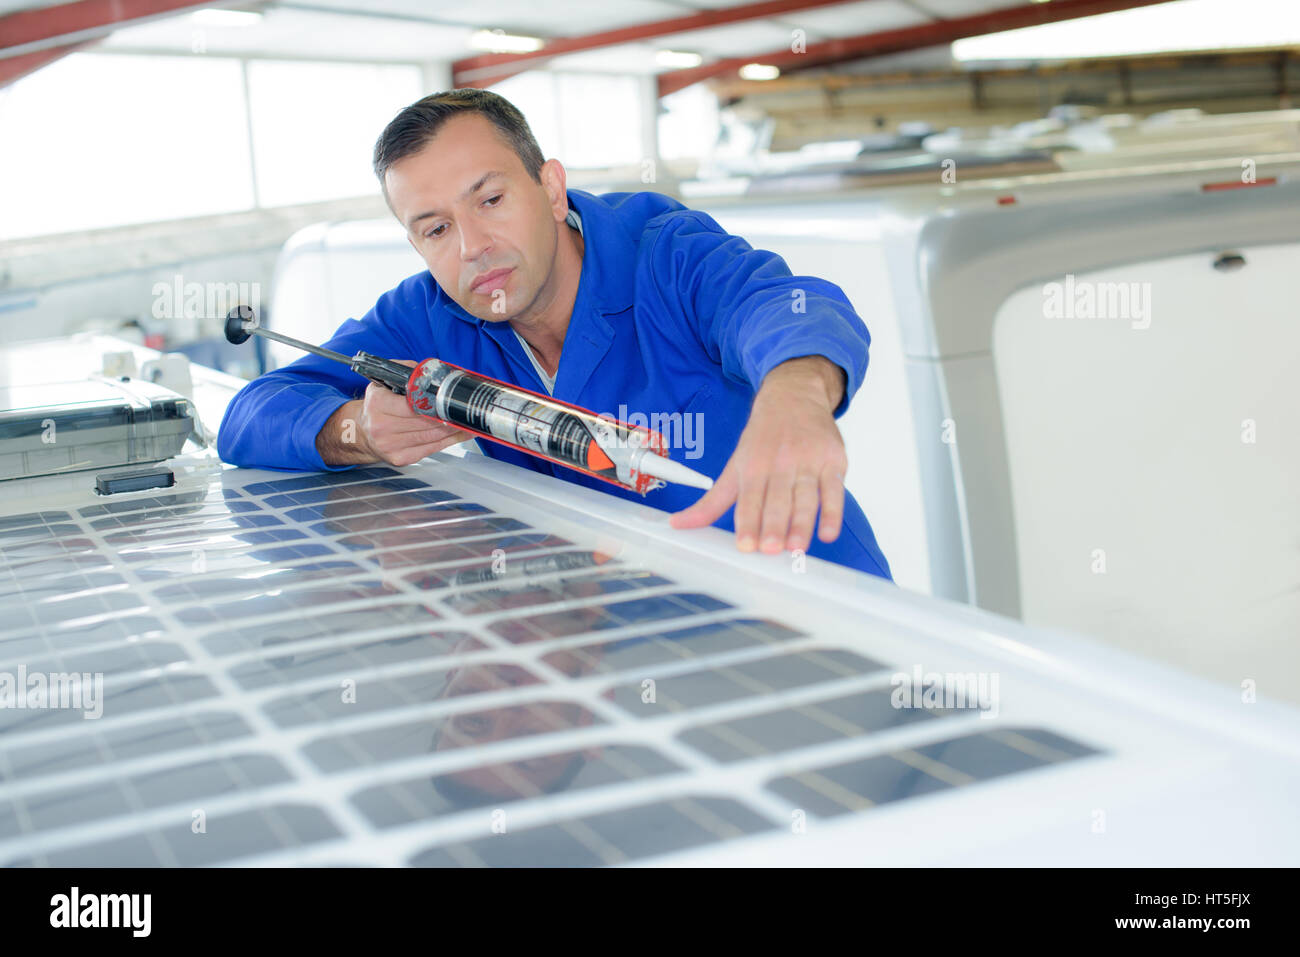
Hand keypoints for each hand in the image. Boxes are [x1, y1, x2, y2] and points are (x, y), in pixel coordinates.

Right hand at [316, 360, 473, 465]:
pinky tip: (459, 434)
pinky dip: (448, 441)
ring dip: (453, 430)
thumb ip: (405, 373)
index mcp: (378, 405)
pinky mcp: (400, 459)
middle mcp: (382, 427)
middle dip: (448, 417)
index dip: (434, 404)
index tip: (449, 401)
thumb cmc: (375, 407)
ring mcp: (391, 446)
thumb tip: (429, 371)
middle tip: (465, 411)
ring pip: (431, 438)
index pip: (412, 406)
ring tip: (467, 422)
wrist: (359, 432)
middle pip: (425, 424)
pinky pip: (431, 449)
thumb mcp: (383, 383)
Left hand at [669, 357, 846, 553]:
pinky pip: (835, 491)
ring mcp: (809, 461)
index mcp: (753, 465)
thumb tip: (678, 524)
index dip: (748, 522)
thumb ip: (712, 501)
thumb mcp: (735, 466)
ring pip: (806, 497)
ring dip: (802, 523)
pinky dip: (833, 513)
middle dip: (774, 525)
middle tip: (772, 549)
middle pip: (778, 499)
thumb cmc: (763, 438)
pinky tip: (827, 533)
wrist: (794, 395)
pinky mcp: (834, 461)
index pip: (749, 498)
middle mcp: (780, 462)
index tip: (746, 545)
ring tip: (797, 548)